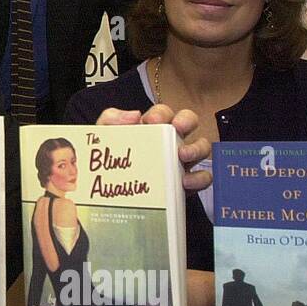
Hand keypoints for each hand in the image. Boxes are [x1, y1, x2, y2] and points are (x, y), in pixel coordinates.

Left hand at [95, 104, 211, 191]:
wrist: (109, 192)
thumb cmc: (110, 160)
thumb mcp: (104, 137)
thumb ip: (111, 119)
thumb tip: (133, 115)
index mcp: (151, 127)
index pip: (163, 112)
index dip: (161, 113)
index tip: (153, 120)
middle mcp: (170, 140)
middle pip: (189, 121)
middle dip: (186, 121)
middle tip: (177, 128)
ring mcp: (181, 161)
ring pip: (201, 147)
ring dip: (196, 149)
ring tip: (183, 156)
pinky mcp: (186, 183)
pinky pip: (202, 177)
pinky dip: (199, 178)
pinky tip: (186, 182)